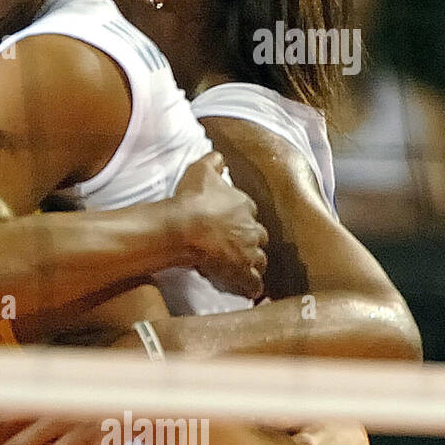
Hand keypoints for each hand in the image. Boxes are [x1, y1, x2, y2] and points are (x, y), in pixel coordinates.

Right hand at [172, 151, 266, 298]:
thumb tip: (220, 154)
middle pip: (259, 237)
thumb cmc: (192, 200)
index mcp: (245, 205)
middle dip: (249, 241)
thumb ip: (213, 161)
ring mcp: (248, 252)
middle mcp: (252, 229)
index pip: (250, 213)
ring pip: (259, 261)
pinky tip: (246, 289)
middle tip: (235, 246)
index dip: (240, 219)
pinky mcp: (241, 272)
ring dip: (251, 264)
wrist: (184, 227)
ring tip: (239, 268)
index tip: (228, 222)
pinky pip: (252, 283)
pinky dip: (250, 286)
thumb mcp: (200, 171)